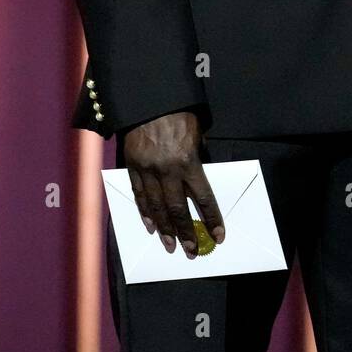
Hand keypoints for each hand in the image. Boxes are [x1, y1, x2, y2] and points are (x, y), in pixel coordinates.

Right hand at [122, 110, 224, 257]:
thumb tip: (199, 181)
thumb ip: (199, 157)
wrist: (148, 99)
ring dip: (165, 231)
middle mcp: (167, 170)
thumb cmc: (179, 113)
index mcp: (188, 162)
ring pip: (156, 208)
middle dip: (186, 233)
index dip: (211, 218)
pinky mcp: (132, 167)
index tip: (218, 236)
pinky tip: (151, 227)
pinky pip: (139, 196)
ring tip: (171, 247)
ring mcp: (147, 171)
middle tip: (192, 251)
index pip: (203, 197)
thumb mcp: (198, 133)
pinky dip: (145, 213)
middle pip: (177, 210)